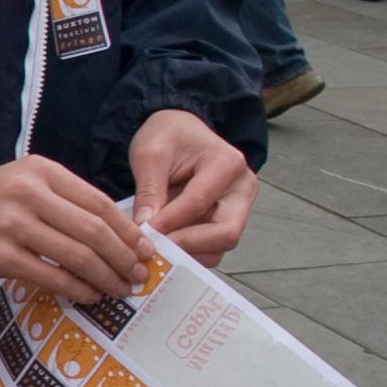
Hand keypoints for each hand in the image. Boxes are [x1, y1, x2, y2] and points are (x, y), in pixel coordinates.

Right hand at [0, 157, 147, 302]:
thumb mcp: (26, 184)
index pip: (98, 202)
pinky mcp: (0, 255)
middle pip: (93, 229)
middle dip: (122, 257)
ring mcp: (13, 224)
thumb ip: (65, 201)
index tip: (144, 250)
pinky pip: (50, 276)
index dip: (127, 230)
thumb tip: (115, 233)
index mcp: (42, 171)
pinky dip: (76, 289)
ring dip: (104, 277)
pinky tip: (88, 296)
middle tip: (137, 275)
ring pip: (76, 255)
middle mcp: (29, 193)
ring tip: (119, 290)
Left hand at [127, 111, 256, 260]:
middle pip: (226, 233)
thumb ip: (149, 191)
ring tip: (155, 248)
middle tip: (154, 249)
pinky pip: (211, 249)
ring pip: (219, 248)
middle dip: (188, 245)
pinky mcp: (227, 223)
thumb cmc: (167, 136)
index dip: (170, 223)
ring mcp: (238, 209)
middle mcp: (242, 189)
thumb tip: (144, 228)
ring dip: (187, 253)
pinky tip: (164, 247)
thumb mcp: (150, 154)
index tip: (144, 233)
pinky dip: (188, 253)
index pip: (199, 202)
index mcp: (228, 163)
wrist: (179, 132)